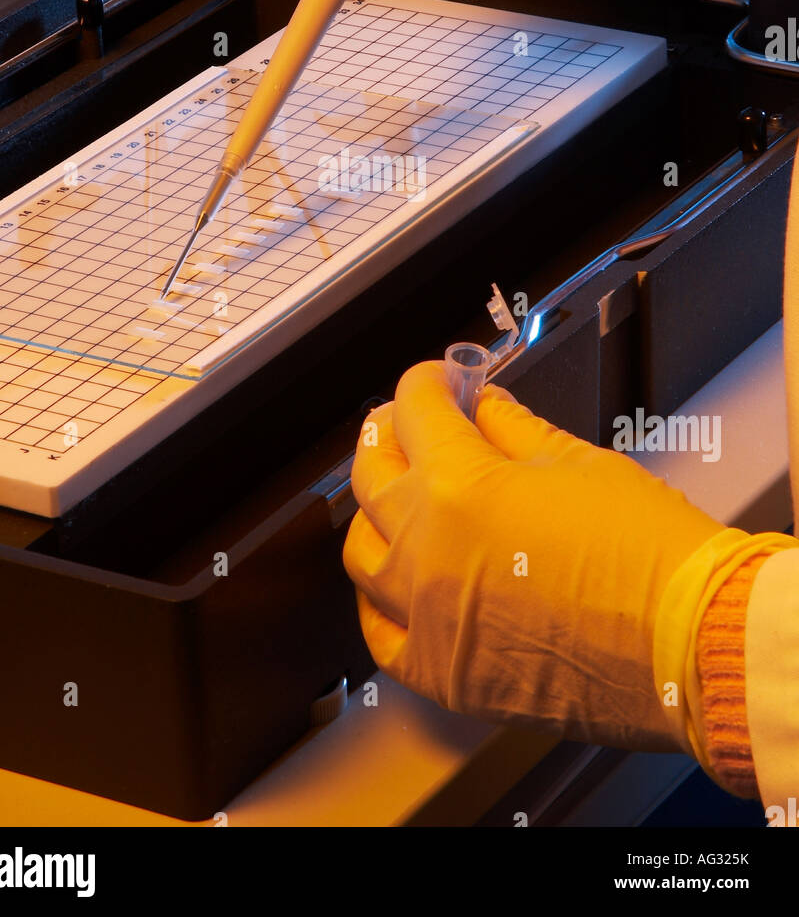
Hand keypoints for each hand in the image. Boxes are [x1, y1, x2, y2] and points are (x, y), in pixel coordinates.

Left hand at [343, 362, 726, 750]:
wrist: (690, 646)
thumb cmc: (649, 556)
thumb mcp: (578, 463)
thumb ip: (514, 430)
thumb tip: (484, 407)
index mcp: (459, 485)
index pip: (413, 410)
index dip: (426, 382)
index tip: (439, 380)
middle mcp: (425, 550)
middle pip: (372, 474)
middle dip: (391, 435)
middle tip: (414, 423)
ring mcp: (426, 617)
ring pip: (362, 551)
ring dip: (376, 513)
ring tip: (404, 497)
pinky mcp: (441, 673)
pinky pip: (380, 632)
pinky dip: (381, 599)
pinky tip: (398, 582)